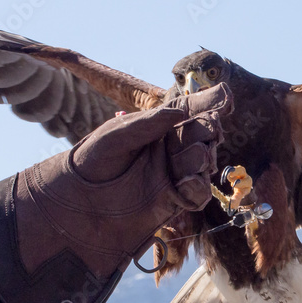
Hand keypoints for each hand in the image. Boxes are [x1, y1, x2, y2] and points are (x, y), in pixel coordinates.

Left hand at [15, 83, 232, 279]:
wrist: (75, 206)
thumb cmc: (89, 164)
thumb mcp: (114, 138)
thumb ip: (147, 125)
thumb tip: (180, 112)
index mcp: (156, 128)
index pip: (188, 111)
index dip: (207, 103)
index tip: (226, 96)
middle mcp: (169, 148)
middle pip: (202, 134)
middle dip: (209, 131)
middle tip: (210, 131)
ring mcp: (173, 174)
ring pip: (204, 162)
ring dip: (203, 158)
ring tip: (194, 159)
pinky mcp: (173, 201)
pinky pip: (198, 193)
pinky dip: (199, 187)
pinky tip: (190, 183)